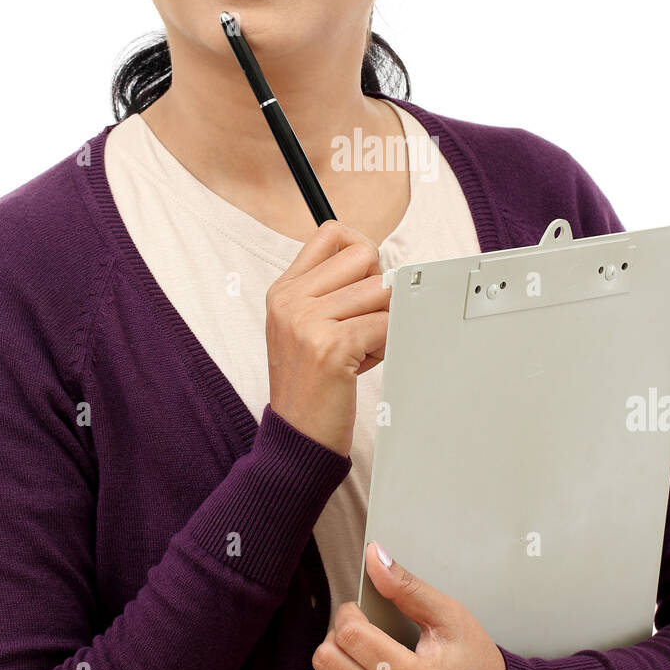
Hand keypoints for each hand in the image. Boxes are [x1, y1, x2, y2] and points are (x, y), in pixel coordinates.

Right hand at [265, 220, 390, 457]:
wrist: (297, 436)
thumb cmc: (311, 383)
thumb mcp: (304, 328)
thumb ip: (331, 291)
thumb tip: (380, 264)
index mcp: (283, 290)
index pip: (331, 233)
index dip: (361, 251)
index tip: (365, 279)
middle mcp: (290, 300)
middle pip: (363, 255)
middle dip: (377, 288)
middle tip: (363, 322)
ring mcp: (307, 321)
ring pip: (380, 290)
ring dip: (383, 321)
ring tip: (362, 348)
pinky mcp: (331, 346)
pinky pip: (385, 324)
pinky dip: (386, 344)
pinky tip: (364, 363)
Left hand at [304, 542, 507, 669]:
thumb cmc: (473, 663)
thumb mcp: (449, 617)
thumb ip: (407, 586)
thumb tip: (376, 557)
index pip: (350, 636)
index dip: (348, 613)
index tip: (358, 611)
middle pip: (328, 662)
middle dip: (336, 637)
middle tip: (358, 632)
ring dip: (331, 666)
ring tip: (356, 658)